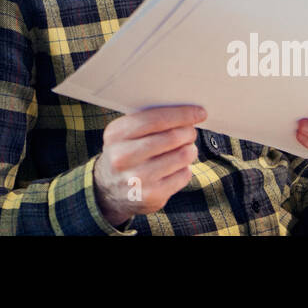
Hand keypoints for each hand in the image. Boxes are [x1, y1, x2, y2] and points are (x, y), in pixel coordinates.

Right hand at [93, 105, 206, 226]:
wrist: (108, 191)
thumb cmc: (125, 154)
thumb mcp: (124, 135)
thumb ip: (148, 122)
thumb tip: (186, 114)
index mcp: (116, 135)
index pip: (156, 119)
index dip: (182, 114)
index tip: (199, 112)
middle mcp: (124, 157)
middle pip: (172, 137)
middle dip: (188, 132)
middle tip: (191, 132)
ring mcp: (138, 179)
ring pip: (182, 156)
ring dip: (190, 149)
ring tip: (186, 149)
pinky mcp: (152, 196)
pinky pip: (184, 175)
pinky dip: (186, 168)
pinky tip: (178, 167)